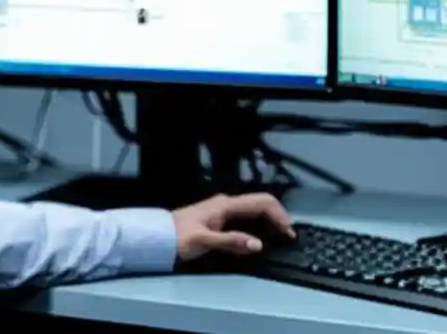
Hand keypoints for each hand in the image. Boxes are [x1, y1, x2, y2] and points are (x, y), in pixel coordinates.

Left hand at [171, 192, 295, 261]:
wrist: (157, 236)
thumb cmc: (178, 238)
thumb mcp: (204, 241)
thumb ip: (231, 242)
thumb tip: (258, 244)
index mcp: (226, 205)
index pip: (261, 202)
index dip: (279, 215)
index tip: (289, 232)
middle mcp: (227, 203)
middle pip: (260, 203)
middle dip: (278, 216)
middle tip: (289, 235)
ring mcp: (223, 209)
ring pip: (254, 209)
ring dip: (270, 220)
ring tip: (280, 236)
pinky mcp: (220, 217)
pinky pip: (246, 216)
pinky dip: (260, 223)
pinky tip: (262, 235)